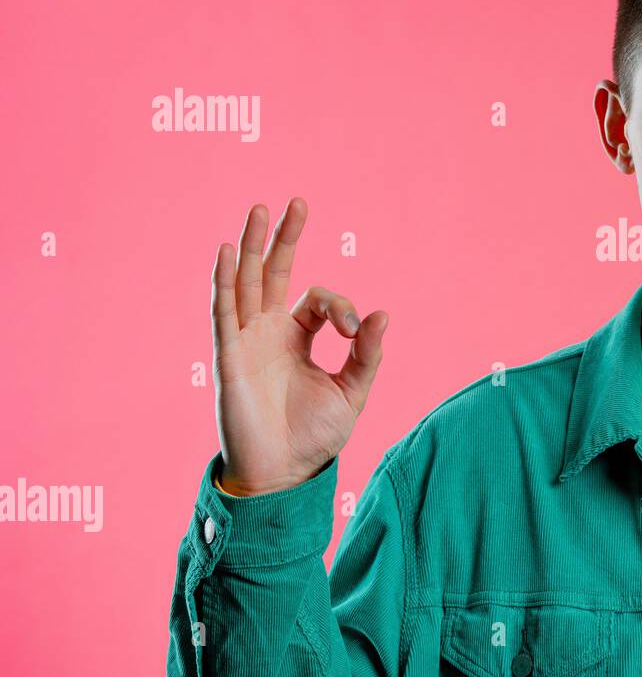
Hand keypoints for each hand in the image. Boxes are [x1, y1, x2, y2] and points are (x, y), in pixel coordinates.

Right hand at [211, 198, 387, 495]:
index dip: (340, 307)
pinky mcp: (229, 357)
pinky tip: (227, 252)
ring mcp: (246, 342)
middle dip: (284, 238)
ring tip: (259, 209)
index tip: (355, 332)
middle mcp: (269, 333)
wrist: (284, 475)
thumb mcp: (352, 391)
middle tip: (297, 201)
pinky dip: (224, 282)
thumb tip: (383, 314)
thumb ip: (366, 354)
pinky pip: (224, 312)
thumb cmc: (315, 436)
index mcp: (297, 338)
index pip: (317, 301)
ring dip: (252, 246)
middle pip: (273, 274)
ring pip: (246, 283)